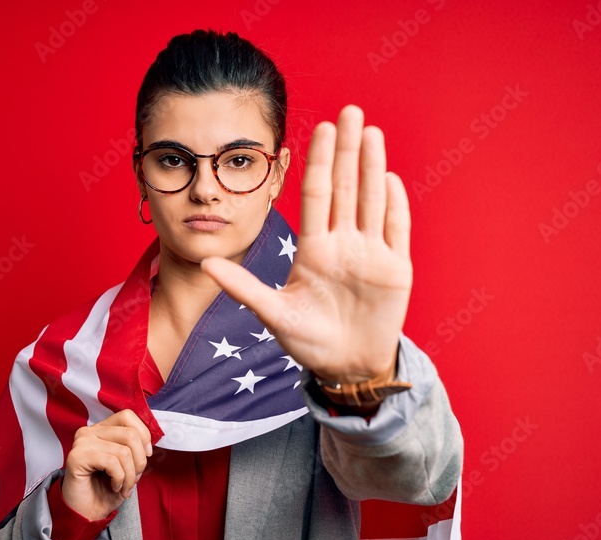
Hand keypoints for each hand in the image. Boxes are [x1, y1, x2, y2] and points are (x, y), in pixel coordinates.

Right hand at [61, 409, 152, 520]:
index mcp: (101, 429)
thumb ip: (135, 448)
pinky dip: (119, 479)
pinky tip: (114, 487)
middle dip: (140, 461)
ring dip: (131, 475)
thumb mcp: (127, 465)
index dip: (144, 435)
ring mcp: (82, 442)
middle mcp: (89, 431)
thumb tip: (149, 445)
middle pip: (130, 434)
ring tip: (125, 487)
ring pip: (124, 451)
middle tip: (135, 479)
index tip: (146, 455)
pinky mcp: (77, 456)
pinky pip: (112, 462)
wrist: (86, 512)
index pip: (128, 416)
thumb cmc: (105, 489)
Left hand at [202, 105, 411, 380]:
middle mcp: (343, 243)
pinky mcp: (395, 269)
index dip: (319, 162)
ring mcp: (371, 253)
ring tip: (372, 132)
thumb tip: (204, 264)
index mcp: (315, 249)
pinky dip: (395, 205)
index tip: (320, 128)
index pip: (317, 195)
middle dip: (349, 150)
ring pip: (372, 200)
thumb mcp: (272, 313)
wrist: (345, 366)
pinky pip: (395, 230)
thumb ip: (243, 287)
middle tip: (351, 110)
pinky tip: (390, 178)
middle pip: (346, 187)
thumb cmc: (308, 340)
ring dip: (373, 167)